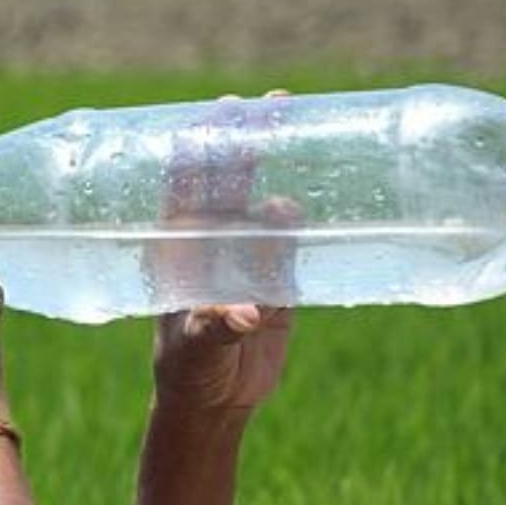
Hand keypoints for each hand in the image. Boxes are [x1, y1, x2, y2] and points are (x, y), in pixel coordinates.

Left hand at [151, 89, 294, 412]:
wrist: (214, 403)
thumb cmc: (187, 370)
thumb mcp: (195, 348)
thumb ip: (215, 327)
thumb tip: (245, 312)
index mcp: (177, 246)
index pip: (187, 183)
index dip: (204, 144)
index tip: (223, 109)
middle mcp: (211, 243)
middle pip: (232, 179)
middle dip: (251, 140)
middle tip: (278, 102)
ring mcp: (245, 258)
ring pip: (268, 205)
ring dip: (288, 174)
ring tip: (311, 139)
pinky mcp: (275, 280)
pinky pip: (294, 242)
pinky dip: (307, 221)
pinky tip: (328, 198)